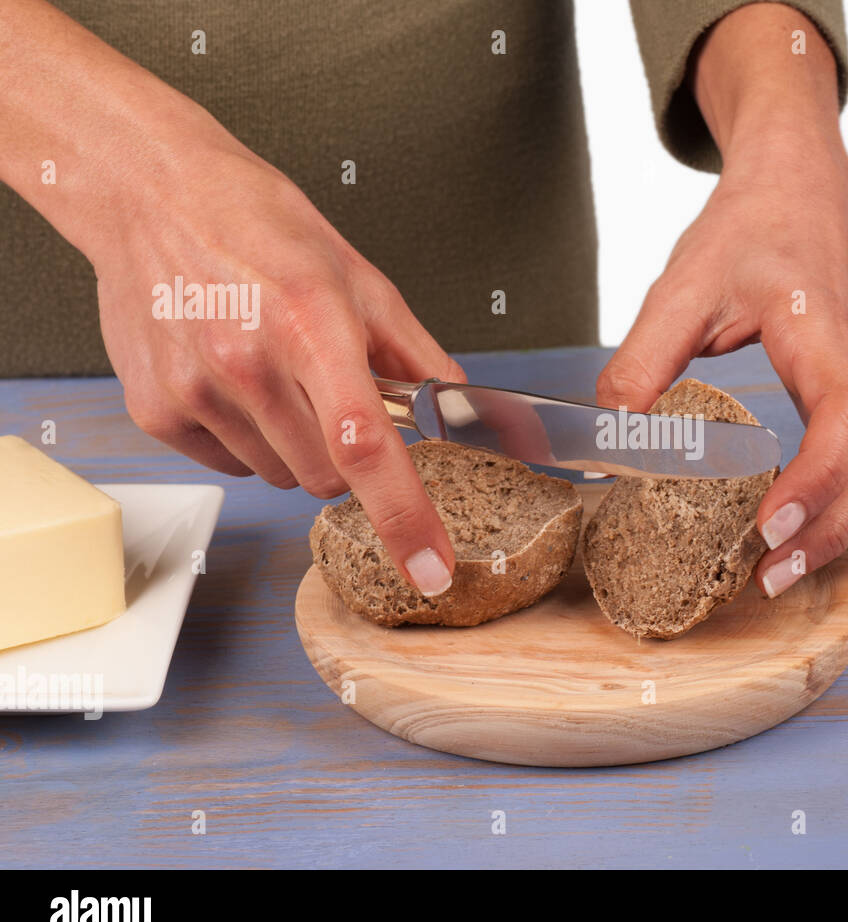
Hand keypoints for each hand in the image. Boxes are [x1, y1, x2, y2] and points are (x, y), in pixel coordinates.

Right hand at [0, 1, 459, 594]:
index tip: (431, 567)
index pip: (367, 445)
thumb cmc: (259, 225)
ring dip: (298, 446)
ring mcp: (196, 391)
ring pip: (281, 475)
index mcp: (311, 326)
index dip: (405, 516)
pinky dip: (249, 439)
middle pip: (328, 477)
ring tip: (278, 373)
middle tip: (334, 396)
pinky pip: (232, 464)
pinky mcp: (157, 410)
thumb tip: (462, 409)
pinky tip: (237, 382)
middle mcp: (247, 364)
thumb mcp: (358, 275)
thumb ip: (415, 354)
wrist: (152, 194)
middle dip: (350, 456)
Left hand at [596, 4, 847, 596]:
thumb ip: (641, 362)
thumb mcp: (680, 288)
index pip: (847, 418)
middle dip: (832, 532)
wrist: (798, 191)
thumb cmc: (746, 234)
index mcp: (818, 332)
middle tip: (768, 575)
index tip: (768, 528)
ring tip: (803, 557)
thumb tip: (609, 447)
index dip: (816, 483)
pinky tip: (846, 523)